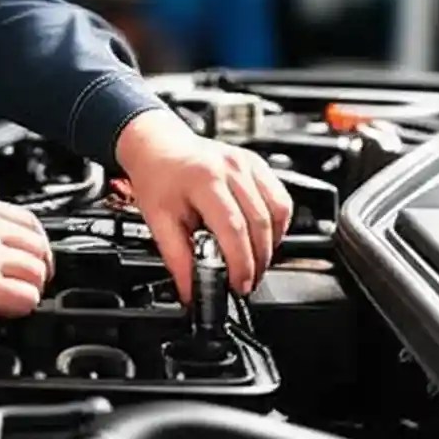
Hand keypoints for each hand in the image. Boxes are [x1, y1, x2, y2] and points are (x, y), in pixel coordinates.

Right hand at [0, 192, 52, 337]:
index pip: (29, 220)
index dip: (35, 245)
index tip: (33, 259)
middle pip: (38, 246)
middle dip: (38, 269)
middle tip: (28, 284)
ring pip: (37, 272)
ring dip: (30, 289)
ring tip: (13, 300)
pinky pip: (27, 298)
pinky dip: (21, 308)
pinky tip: (5, 311)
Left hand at [115, 109, 293, 302]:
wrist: (158, 146)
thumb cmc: (157, 178)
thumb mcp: (158, 221)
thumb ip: (177, 259)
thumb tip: (191, 291)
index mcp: (204, 179)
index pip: (233, 229)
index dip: (240, 263)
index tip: (238, 285)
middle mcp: (231, 167)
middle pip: (260, 223)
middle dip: (257, 261)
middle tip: (246, 282)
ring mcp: (248, 163)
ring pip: (277, 212)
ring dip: (270, 245)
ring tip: (253, 263)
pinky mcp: (258, 165)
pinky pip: (280, 199)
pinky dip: (276, 225)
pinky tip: (260, 238)